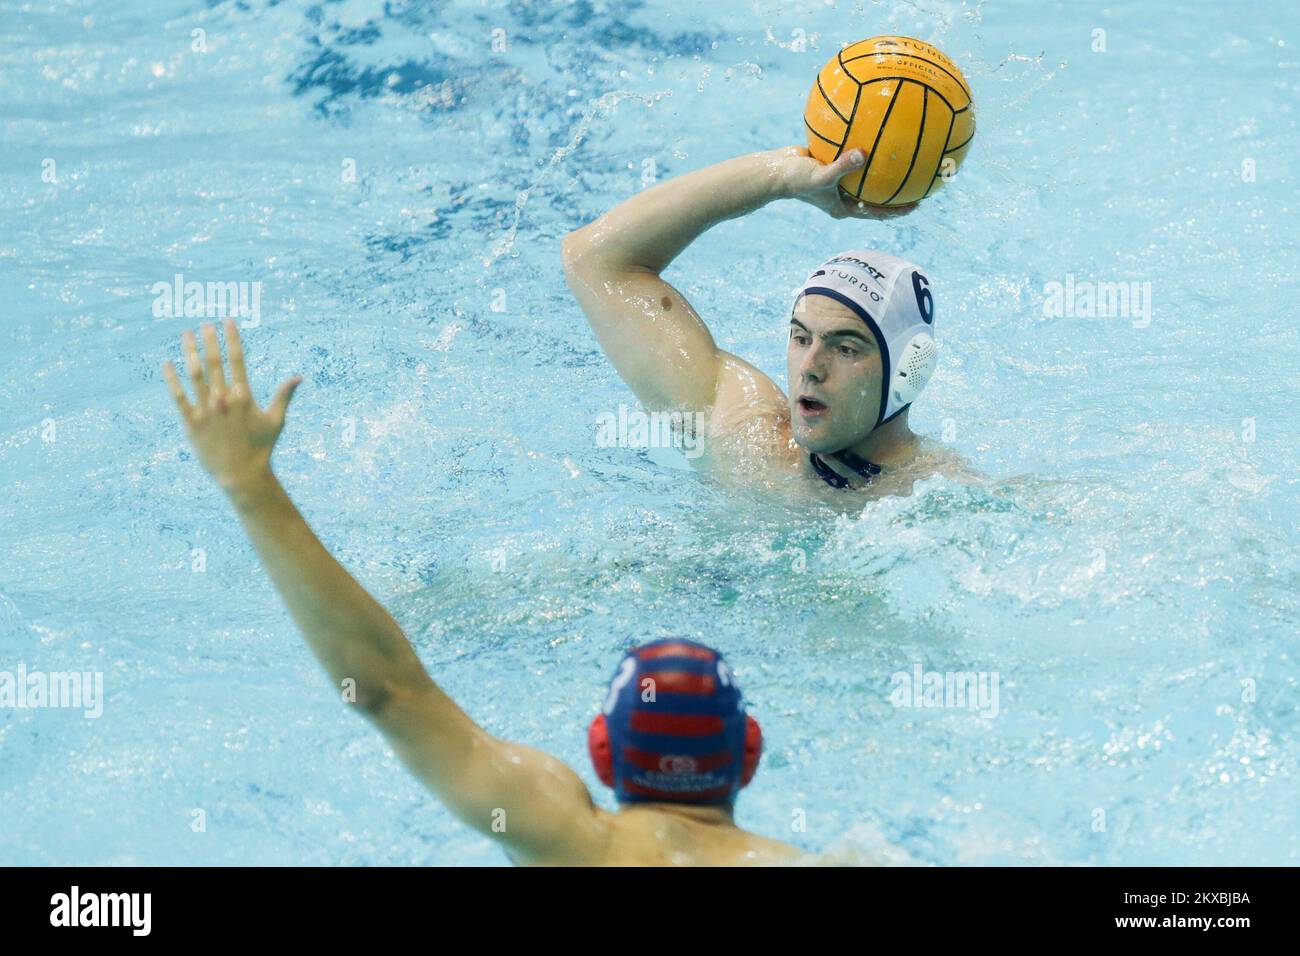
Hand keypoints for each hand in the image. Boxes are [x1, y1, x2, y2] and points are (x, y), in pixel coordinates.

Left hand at [162, 319, 300, 494]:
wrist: (241, 476)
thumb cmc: (261, 448)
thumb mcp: (276, 421)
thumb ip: (284, 396)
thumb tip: (299, 377)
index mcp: (244, 397)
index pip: (237, 360)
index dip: (232, 338)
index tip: (227, 321)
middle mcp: (224, 401)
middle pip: (214, 363)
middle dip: (210, 340)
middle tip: (204, 322)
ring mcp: (206, 411)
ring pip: (195, 376)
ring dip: (190, 353)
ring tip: (186, 335)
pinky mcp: (191, 424)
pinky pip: (178, 397)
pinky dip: (172, 380)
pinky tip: (167, 363)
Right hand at [773, 146, 917, 219]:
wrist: (774, 170)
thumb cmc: (794, 179)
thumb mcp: (819, 176)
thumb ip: (841, 167)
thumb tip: (862, 154)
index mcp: (844, 207)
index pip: (877, 212)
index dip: (898, 210)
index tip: (917, 203)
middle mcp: (845, 197)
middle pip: (878, 197)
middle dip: (898, 193)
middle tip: (921, 184)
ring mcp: (840, 183)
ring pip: (868, 178)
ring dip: (885, 172)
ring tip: (907, 159)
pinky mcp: (835, 166)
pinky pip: (856, 159)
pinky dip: (867, 150)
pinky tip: (878, 133)